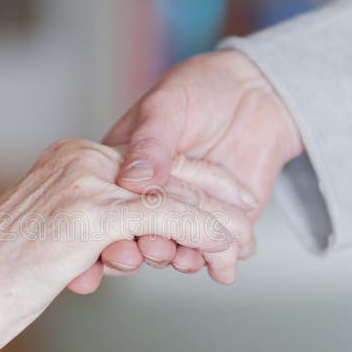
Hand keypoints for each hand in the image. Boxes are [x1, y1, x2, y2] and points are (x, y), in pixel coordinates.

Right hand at [0, 139, 250, 351]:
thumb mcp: (49, 238)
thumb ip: (87, 225)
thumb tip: (122, 242)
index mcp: (69, 159)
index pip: (148, 167)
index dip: (193, 185)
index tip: (225, 207)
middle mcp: (77, 159)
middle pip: (167, 174)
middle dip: (215, 199)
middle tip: (249, 222)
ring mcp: (81, 181)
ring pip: (170, 193)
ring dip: (216, 220)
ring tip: (246, 242)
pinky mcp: (85, 213)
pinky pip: (160, 215)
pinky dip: (198, 228)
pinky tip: (224, 243)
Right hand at [70, 50, 303, 289]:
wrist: (255, 92)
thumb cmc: (200, 88)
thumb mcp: (166, 106)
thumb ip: (151, 142)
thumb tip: (135, 181)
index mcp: (121, 170)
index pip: (102, 205)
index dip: (96, 229)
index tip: (101, 243)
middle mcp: (147, 199)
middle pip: (133, 235)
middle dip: (134, 250)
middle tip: (138, 252)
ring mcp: (180, 216)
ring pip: (169, 249)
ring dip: (173, 258)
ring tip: (181, 257)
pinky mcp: (215, 226)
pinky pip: (209, 251)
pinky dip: (214, 261)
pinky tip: (218, 262)